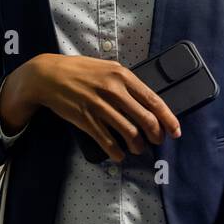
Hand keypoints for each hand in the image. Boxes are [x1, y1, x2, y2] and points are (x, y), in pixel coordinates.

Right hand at [0, 53, 180, 160]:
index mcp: (122, 75)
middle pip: (145, 119)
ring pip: (129, 132)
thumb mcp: (107, 68)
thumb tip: (146, 101)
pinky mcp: (86, 119)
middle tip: (156, 141)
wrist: (47, 75)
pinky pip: (107, 141)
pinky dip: (116, 152)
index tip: (175, 131)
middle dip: (156, 135)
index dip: (168, 118)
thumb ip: (127, 82)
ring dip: (137, 146)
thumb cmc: (80, 71)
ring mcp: (99, 106)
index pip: (153, 100)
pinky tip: (119, 155)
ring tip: (138, 149)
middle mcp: (113, 90)